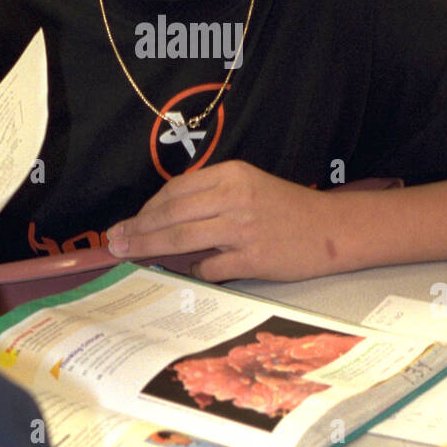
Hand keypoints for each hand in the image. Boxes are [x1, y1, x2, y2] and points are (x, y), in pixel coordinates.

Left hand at [107, 161, 338, 281]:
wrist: (332, 230)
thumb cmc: (287, 209)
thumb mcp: (249, 187)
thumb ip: (211, 199)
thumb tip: (164, 220)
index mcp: (232, 175)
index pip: (175, 190)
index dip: (147, 209)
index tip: (129, 222)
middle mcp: (235, 198)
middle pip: (171, 215)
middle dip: (136, 230)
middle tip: (113, 242)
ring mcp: (243, 229)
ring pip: (181, 239)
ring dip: (150, 249)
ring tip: (129, 255)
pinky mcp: (253, 258)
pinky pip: (209, 267)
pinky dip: (194, 271)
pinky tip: (191, 271)